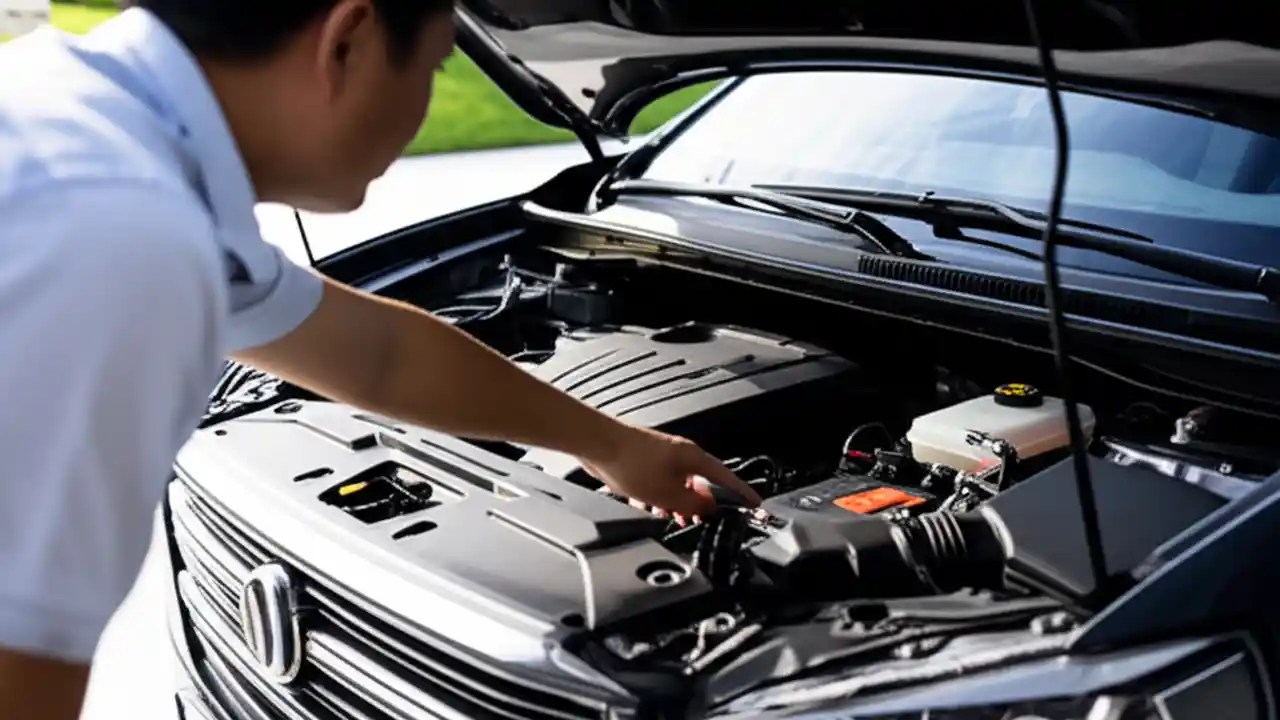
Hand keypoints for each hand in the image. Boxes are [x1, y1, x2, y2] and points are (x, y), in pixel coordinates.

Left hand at [581, 424, 761, 521]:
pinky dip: (658, 498)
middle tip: (700, 522)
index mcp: (693, 458)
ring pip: (678, 486)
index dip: (742, 493)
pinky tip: (648, 508)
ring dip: (676, 504)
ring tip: (670, 518)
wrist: (598, 445)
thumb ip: (692, 504)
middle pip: (701, 484)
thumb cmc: (631, 461)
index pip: (726, 477)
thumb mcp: (667, 494)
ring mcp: (662, 457)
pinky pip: (659, 484)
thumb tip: (707, 508)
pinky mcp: (645, 462)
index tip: (755, 503)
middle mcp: (681, 455)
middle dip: (700, 505)